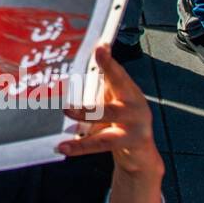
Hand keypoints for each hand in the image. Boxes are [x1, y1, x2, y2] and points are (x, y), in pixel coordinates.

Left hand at [60, 44, 163, 202]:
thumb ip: (98, 88)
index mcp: (128, 91)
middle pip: (119, 85)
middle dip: (107, 72)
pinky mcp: (130, 142)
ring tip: (66, 110)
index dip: (108, 60)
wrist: (140, 155)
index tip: (100, 47)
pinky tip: (63, 147)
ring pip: (108, 114)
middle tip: (84, 67)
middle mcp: (134, 103)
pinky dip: (80, 146)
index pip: (117, 71)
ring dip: (85, 112)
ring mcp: (135, 123)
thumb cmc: (120, 123)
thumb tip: (66, 72)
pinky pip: (101, 143)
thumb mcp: (111, 102)